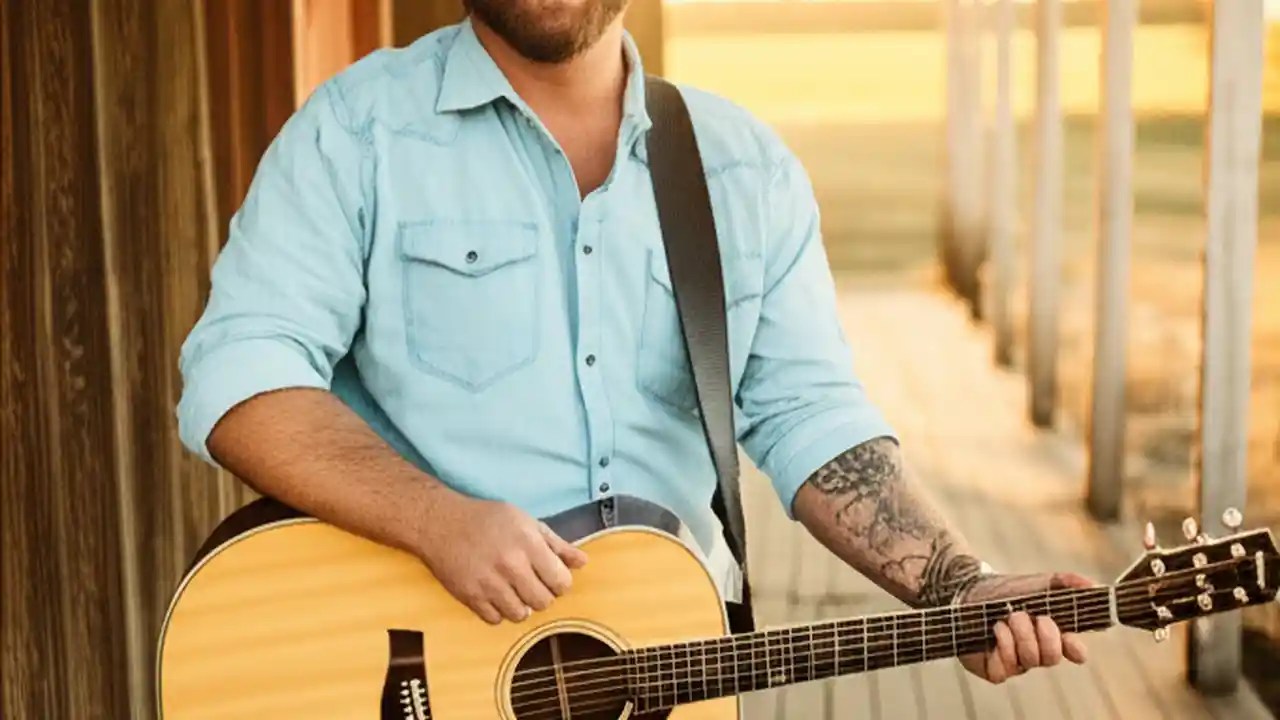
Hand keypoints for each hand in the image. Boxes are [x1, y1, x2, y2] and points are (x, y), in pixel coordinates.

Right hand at [415, 495, 587, 624]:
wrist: (440, 523)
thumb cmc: (486, 519)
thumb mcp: (526, 522)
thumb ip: (557, 544)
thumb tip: (583, 562)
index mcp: (528, 544)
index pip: (561, 582)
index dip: (560, 582)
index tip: (551, 577)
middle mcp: (511, 565)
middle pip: (543, 602)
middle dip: (542, 595)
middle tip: (531, 584)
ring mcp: (489, 583)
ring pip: (521, 615)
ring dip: (521, 606)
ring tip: (513, 590)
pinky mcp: (470, 596)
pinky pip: (496, 620)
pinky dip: (499, 611)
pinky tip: (495, 595)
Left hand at [958, 572, 1092, 683]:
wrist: (969, 591)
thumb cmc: (1006, 590)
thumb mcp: (1037, 582)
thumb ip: (1065, 581)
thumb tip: (1092, 585)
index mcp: (1051, 635)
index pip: (1074, 652)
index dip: (1076, 649)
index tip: (1070, 638)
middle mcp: (1035, 652)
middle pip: (1052, 657)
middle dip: (1042, 634)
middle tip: (1026, 615)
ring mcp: (1015, 663)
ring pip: (1030, 661)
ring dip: (1019, 635)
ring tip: (1006, 618)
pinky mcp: (993, 670)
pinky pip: (1004, 671)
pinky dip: (1002, 648)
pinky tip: (995, 631)